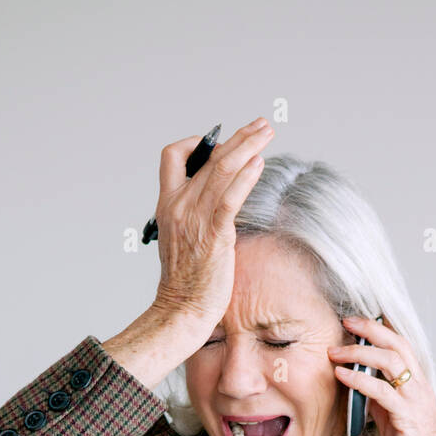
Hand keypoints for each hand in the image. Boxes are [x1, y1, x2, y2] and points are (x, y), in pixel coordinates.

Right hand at [151, 117, 274, 337]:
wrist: (180, 310)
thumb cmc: (185, 283)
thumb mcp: (180, 239)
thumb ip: (193, 216)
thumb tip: (215, 203)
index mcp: (167, 204)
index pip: (173, 156)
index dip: (196, 144)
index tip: (219, 145)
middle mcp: (179, 205)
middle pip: (209, 156)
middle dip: (239, 137)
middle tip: (261, 126)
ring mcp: (195, 218)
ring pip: (222, 169)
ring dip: (248, 146)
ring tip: (267, 133)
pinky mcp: (214, 235)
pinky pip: (231, 197)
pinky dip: (246, 177)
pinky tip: (260, 164)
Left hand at [328, 315, 435, 435]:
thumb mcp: (392, 418)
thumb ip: (379, 399)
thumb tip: (357, 382)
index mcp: (418, 385)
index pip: (401, 345)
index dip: (379, 329)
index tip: (355, 321)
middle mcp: (420, 387)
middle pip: (397, 345)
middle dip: (370, 329)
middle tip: (345, 322)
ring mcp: (416, 401)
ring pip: (391, 363)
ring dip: (359, 353)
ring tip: (334, 352)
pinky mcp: (408, 418)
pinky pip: (382, 392)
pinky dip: (359, 380)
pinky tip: (341, 375)